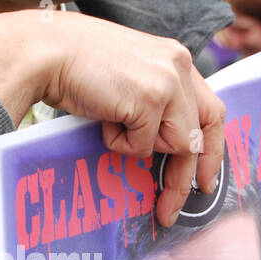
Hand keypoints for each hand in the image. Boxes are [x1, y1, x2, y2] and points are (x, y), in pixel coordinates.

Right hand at [0, 10, 224, 227]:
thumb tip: (172, 145)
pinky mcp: (150, 100)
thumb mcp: (130, 77)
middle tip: (172, 208)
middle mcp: (180, 66)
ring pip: (176, 144)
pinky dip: (118, 143)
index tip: (206, 179)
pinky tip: (103, 118)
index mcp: (176, 58)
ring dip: (140, 147)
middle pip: (203, 133)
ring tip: (112, 124)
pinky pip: (143, 147)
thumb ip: (156, 100)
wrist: (48, 51)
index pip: (211, 109)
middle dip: (188, 175)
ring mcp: (168, 82)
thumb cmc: (77, 66)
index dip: (212, 148)